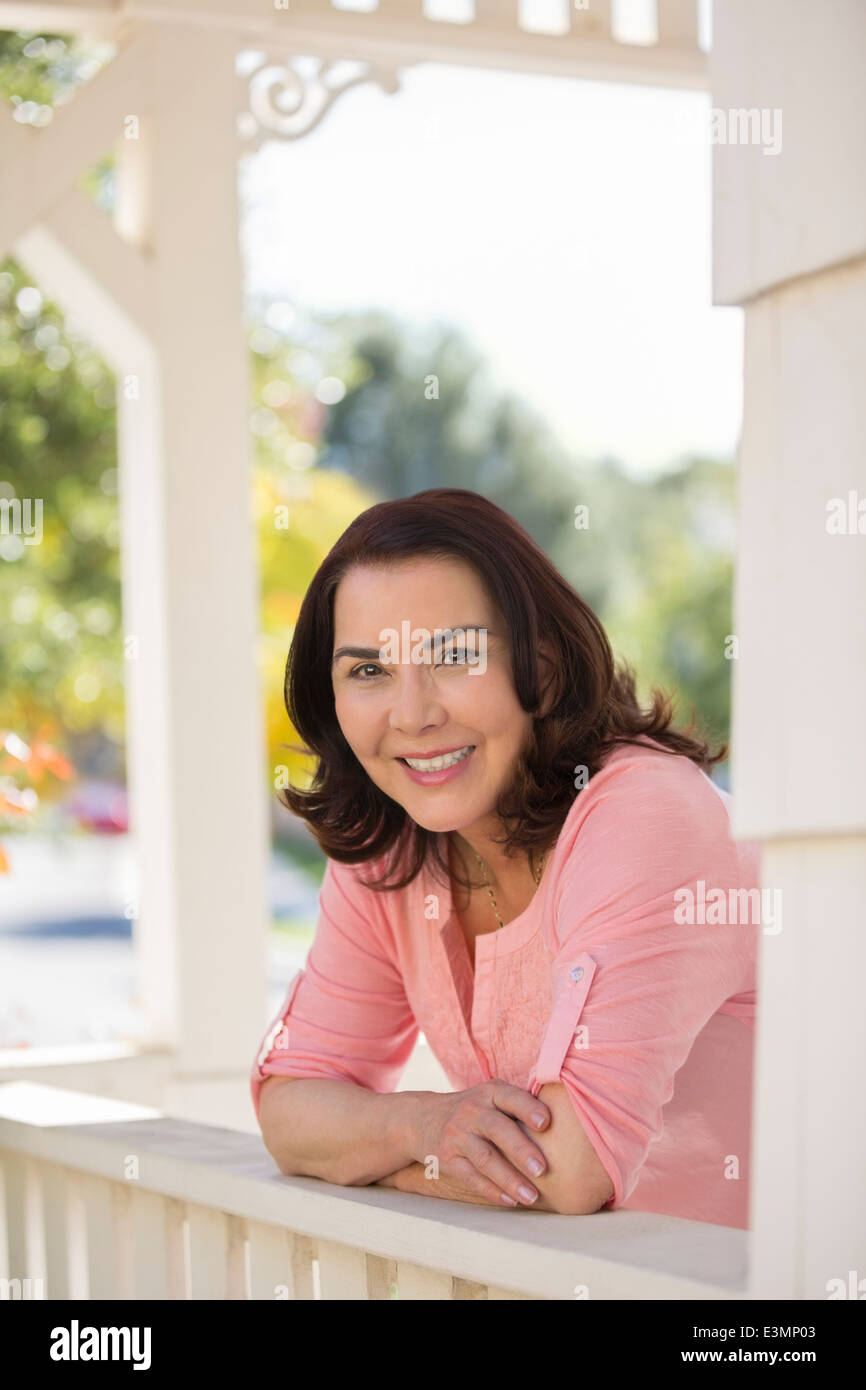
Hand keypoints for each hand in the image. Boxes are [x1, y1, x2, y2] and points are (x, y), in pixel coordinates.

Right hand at [411, 1081, 551, 1207]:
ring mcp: (457, 1135)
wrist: (423, 1118)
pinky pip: (471, 1177)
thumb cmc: (475, 1109)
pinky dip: (491, 1190)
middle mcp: (472, 1111)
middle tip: (543, 1170)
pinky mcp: (448, 1158)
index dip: (527, 1108)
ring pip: (485, 1158)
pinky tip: (511, 1201)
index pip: (510, 1098)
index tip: (546, 1123)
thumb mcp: (491, 1096)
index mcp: (489, 1093)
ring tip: (531, 1196)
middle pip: (497, 1129)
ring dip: (509, 1179)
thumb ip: (520, 1104)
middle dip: (520, 1150)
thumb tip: (568, 1122)